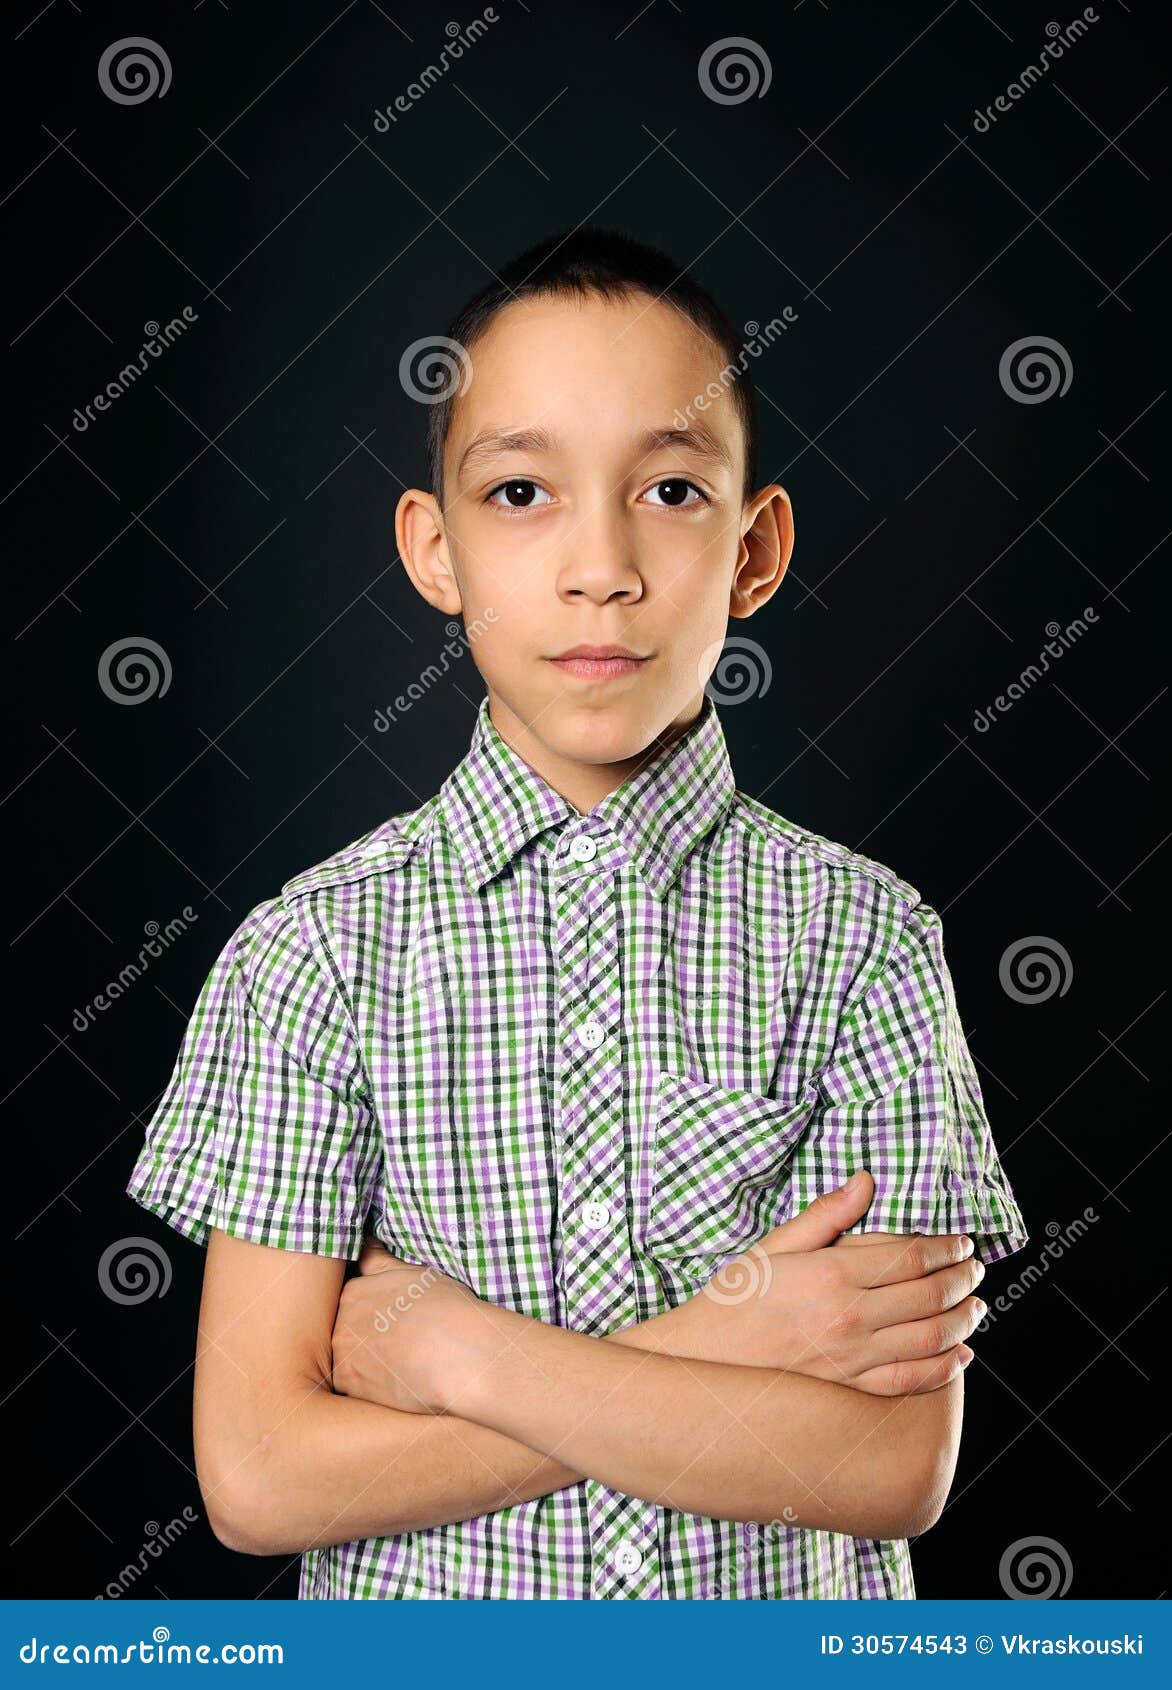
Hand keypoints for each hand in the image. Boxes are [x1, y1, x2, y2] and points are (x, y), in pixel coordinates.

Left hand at [330, 1238, 484, 1414]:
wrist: (460, 1356)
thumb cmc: (444, 1310)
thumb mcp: (413, 1274)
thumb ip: (380, 1261)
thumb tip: (365, 1244)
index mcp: (353, 1293)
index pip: (353, 1303)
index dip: (376, 1313)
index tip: (397, 1321)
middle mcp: (341, 1324)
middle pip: (348, 1332)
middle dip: (368, 1338)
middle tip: (402, 1344)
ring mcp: (343, 1358)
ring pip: (350, 1361)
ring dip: (368, 1364)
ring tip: (402, 1365)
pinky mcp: (351, 1389)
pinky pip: (354, 1389)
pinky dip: (372, 1388)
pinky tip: (398, 1383)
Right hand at [627, 1172, 984, 1395]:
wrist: (704, 1358)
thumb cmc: (736, 1297)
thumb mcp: (775, 1244)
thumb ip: (826, 1214)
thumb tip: (865, 1181)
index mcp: (831, 1274)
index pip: (909, 1256)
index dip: (945, 1247)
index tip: (962, 1241)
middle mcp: (848, 1318)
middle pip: (928, 1295)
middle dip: (963, 1278)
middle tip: (977, 1267)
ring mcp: (851, 1358)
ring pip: (930, 1338)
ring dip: (963, 1319)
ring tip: (977, 1305)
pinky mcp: (848, 1387)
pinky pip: (909, 1381)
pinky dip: (943, 1369)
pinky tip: (960, 1355)